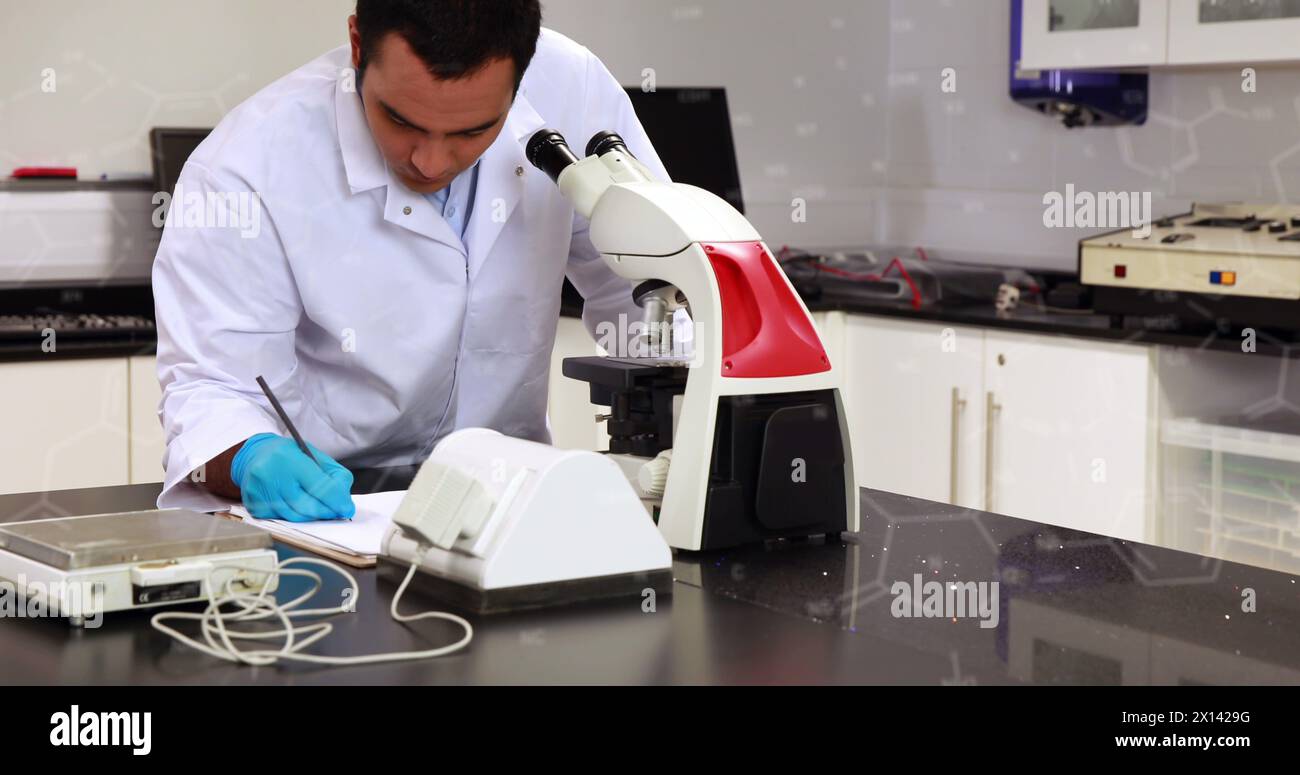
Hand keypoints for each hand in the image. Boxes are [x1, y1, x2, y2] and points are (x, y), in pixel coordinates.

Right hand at [231, 433, 355, 521]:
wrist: (255, 455)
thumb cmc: (289, 456)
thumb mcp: (315, 455)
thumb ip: (334, 476)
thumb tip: (344, 502)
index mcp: (289, 459)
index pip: (319, 486)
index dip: (336, 501)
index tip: (347, 509)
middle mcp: (271, 475)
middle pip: (307, 506)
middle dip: (326, 512)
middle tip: (336, 512)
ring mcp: (259, 492)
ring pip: (295, 516)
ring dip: (312, 516)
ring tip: (319, 508)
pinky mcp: (253, 505)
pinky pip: (282, 519)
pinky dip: (294, 516)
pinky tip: (297, 506)